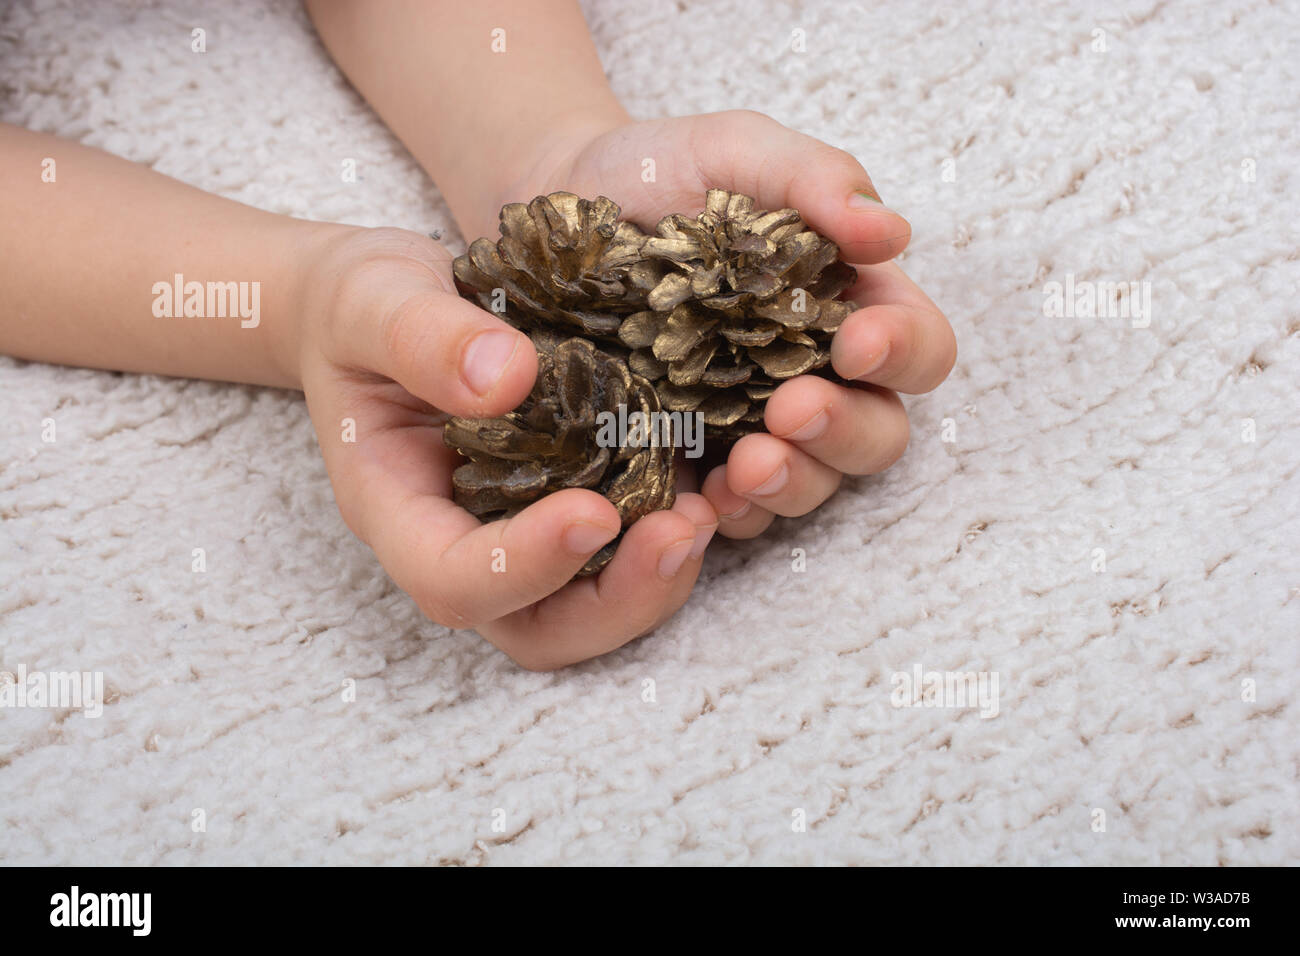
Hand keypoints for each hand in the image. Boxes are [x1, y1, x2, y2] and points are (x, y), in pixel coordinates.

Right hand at [293, 226, 716, 668]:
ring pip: (592, 607)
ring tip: (706, 510)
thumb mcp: (372, 298)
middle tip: (681, 531)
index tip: (594, 512)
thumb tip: (507, 380)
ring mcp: (526, 531)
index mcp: (398, 509)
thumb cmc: (364, 305)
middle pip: (538, 629)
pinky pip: (628, 552)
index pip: (451, 580)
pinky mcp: (578, 500)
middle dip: (616, 602)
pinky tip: (714, 481)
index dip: (523, 567)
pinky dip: (673, 534)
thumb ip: (422, 336)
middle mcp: (466, 542)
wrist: (389, 304)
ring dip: (658, 579)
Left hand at [490, 110, 956, 539]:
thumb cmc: (659, 173)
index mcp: (846, 305)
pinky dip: (723, 514)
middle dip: (844, 431)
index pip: (917, 347)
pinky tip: (699, 503)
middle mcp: (812, 376)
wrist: (555, 214)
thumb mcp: (735, 151)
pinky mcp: (689, 462)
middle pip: (877, 433)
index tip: (857, 341)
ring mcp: (752, 428)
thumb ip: (813, 178)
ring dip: (792, 483)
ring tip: (746, 466)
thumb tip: (890, 231)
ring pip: (811, 484)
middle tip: (791, 410)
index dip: (903, 352)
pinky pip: (728, 511)